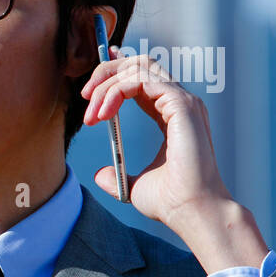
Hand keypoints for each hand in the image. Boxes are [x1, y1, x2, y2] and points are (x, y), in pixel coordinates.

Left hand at [80, 46, 232, 233]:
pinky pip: (141, 81)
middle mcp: (180, 103)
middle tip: (85, 97)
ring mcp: (183, 101)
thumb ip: (117, 174)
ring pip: (139, 68)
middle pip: (140, 65)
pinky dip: (116, 91)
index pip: (143, 79)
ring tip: (91, 113)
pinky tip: (103, 115)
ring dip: (107, 84)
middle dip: (107, 73)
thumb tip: (99, 174)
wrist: (191, 211)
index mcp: (172, 115)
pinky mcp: (181, 105)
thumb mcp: (132, 185)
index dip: (117, 70)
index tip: (92, 80)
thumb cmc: (170, 202)